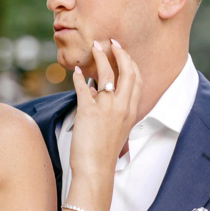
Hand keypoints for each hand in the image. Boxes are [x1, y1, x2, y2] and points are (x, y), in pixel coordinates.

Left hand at [69, 39, 141, 179]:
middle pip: (127, 71)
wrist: (96, 168)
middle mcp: (122, 106)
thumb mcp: (116, 128)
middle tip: (110, 42)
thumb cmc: (104, 151)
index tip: (122, 51)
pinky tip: (73, 71)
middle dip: (119, 53)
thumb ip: (114, 110)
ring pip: (106, 74)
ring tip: (93, 47)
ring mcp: (106, 108)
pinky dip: (77, 77)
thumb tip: (98, 91)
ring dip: (100, 58)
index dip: (130, 62)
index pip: (136, 79)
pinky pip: (83, 87)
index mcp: (131, 110)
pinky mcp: (88, 112)